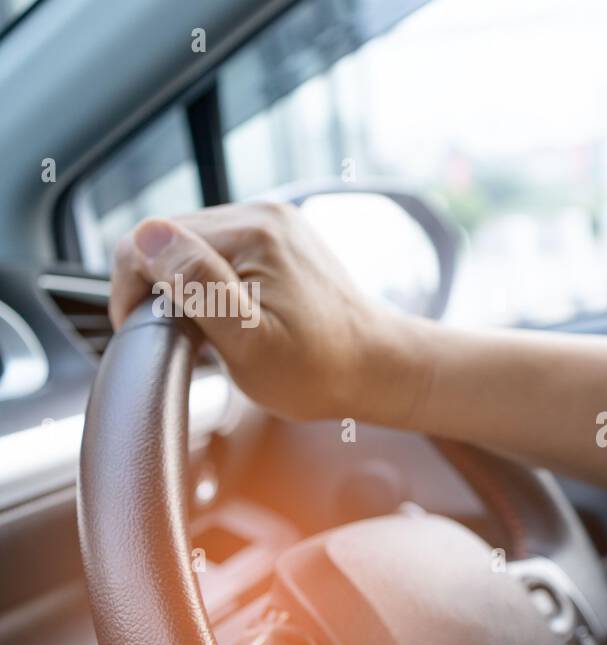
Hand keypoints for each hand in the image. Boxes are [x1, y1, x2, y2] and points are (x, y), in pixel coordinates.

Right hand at [109, 202, 411, 422]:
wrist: (378, 368)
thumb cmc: (319, 371)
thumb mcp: (250, 343)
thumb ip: (199, 288)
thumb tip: (150, 238)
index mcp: (252, 233)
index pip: (148, 240)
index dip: (130, 288)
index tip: (142, 333)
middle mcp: (263, 215)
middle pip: (169, 239)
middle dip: (160, 287)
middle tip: (182, 341)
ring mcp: (275, 223)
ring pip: (193, 245)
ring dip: (186, 285)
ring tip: (209, 331)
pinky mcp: (281, 238)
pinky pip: (222, 250)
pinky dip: (212, 281)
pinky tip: (229, 314)